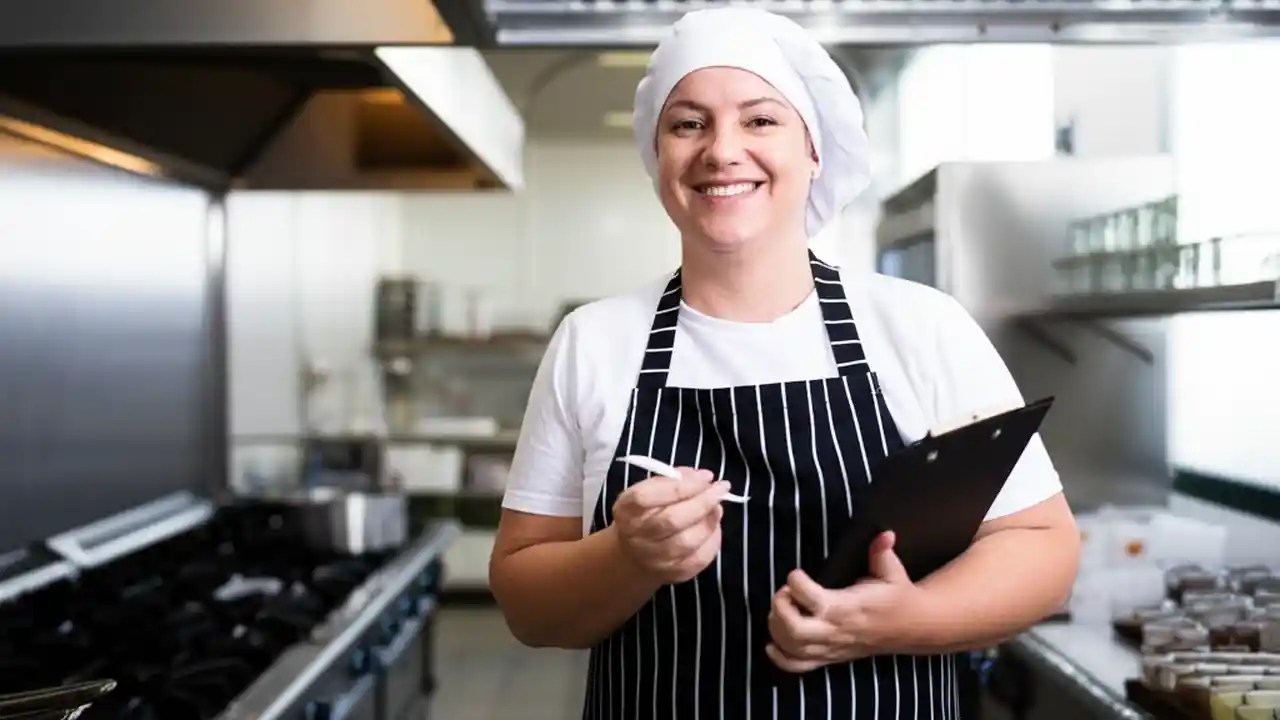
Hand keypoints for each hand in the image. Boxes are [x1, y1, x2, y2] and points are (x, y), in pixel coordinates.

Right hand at [611, 468, 729, 584]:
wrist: (635, 554)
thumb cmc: (646, 513)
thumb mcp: (650, 490)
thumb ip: (674, 480)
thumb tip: (704, 478)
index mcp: (626, 510)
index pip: (649, 497)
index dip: (681, 486)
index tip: (707, 476)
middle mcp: (636, 536)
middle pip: (672, 520)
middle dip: (703, 501)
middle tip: (721, 488)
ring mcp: (654, 559)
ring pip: (688, 541)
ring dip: (710, 521)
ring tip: (717, 507)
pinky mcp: (672, 574)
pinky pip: (699, 558)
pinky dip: (713, 540)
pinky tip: (714, 527)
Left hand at [766, 531, 928, 672]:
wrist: (911, 626)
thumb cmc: (897, 596)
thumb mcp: (892, 571)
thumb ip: (882, 551)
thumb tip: (885, 534)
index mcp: (847, 607)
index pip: (810, 599)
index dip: (795, 582)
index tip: (796, 573)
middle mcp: (836, 631)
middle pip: (795, 630)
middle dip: (780, 608)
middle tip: (783, 593)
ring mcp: (832, 648)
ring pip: (793, 648)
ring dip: (776, 628)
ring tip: (780, 609)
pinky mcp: (831, 658)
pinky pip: (799, 667)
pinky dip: (781, 658)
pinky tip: (771, 644)